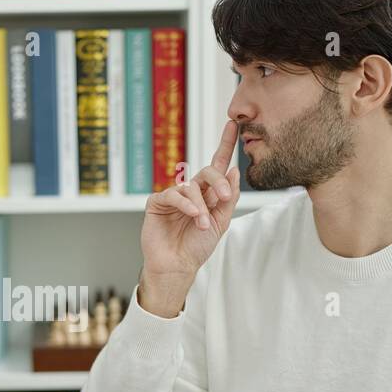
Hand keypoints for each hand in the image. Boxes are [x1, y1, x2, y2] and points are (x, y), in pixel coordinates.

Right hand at [139, 120, 242, 316]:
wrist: (178, 266)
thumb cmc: (197, 247)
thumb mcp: (221, 222)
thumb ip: (228, 198)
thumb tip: (234, 170)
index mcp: (208, 194)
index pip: (218, 165)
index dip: (226, 145)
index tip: (234, 125)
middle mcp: (191, 191)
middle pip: (207, 172)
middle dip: (218, 181)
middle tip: (225, 196)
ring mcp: (174, 196)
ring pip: (191, 186)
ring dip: (201, 204)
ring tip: (203, 223)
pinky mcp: (157, 203)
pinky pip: (173, 195)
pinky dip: (186, 204)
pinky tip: (193, 216)